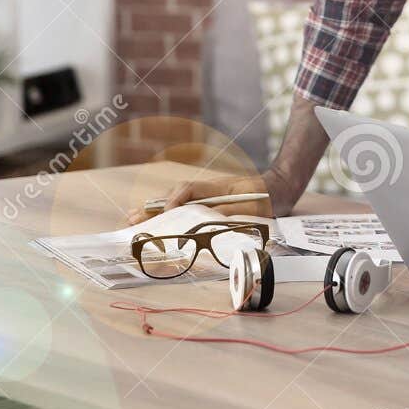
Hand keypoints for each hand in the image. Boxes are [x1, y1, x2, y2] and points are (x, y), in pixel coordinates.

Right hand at [125, 171, 291, 224]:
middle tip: (131, 218)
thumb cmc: (265, 197)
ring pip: (174, 204)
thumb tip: (207, 217)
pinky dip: (165, 217)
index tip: (167, 211)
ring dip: (154, 212)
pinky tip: (149, 221)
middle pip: (174, 197)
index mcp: (216, 187)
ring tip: (131, 219)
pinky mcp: (205, 206)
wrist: (277, 189)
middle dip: (153, 208)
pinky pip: (181, 210)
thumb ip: (230, 211)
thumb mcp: (252, 205)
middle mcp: (206, 191)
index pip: (188, 190)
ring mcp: (204, 198)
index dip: (175, 200)